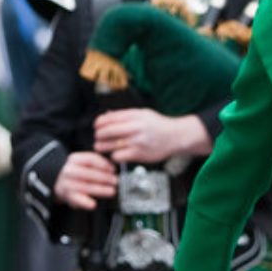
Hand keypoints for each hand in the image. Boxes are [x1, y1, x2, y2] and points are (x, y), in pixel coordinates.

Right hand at [52, 151, 117, 209]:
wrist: (60, 183)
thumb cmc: (77, 173)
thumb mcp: (84, 163)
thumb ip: (97, 163)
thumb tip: (112, 169)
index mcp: (74, 159)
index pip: (91, 159)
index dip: (104, 164)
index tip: (113, 170)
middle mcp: (69, 170)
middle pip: (89, 173)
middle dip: (105, 178)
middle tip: (115, 181)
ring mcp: (67, 183)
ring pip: (86, 186)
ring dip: (101, 189)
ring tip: (112, 191)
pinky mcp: (68, 196)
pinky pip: (77, 199)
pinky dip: (85, 202)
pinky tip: (93, 205)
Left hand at [93, 108, 210, 164]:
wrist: (176, 136)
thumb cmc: (158, 125)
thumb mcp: (142, 113)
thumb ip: (125, 115)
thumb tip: (106, 116)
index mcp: (134, 115)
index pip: (108, 118)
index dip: (98, 123)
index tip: (96, 126)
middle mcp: (135, 127)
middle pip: (107, 132)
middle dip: (98, 135)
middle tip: (97, 138)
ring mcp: (137, 141)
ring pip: (110, 145)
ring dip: (102, 147)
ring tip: (101, 147)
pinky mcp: (139, 154)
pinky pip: (118, 156)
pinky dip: (114, 156)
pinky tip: (115, 154)